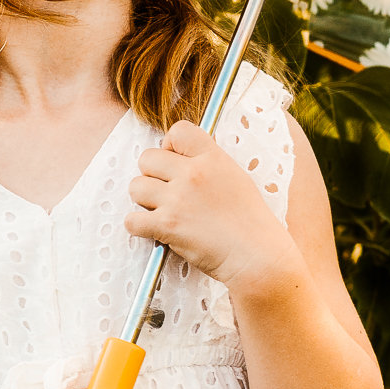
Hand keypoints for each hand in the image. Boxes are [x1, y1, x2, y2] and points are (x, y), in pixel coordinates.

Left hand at [124, 120, 301, 298]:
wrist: (258, 257)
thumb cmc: (250, 223)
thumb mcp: (235, 179)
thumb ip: (207, 164)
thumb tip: (176, 156)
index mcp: (213, 159)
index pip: (178, 131)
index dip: (169, 146)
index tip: (175, 163)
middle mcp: (194, 174)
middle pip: (146, 159)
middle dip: (152, 176)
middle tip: (168, 194)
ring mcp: (178, 199)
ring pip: (135, 187)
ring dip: (145, 201)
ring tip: (165, 213)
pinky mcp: (167, 225)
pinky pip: (131, 220)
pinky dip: (139, 227)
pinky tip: (157, 231)